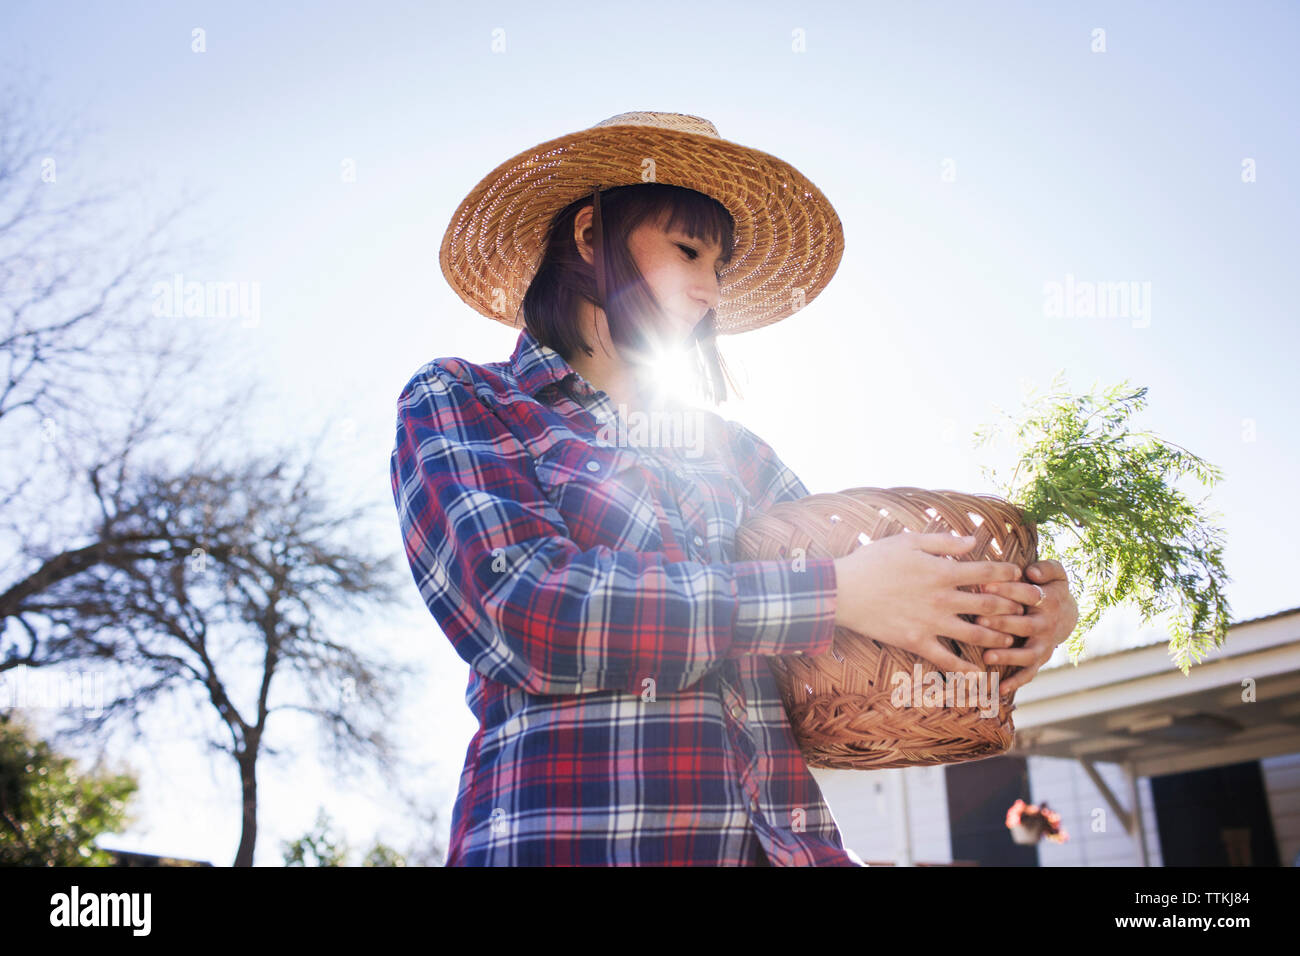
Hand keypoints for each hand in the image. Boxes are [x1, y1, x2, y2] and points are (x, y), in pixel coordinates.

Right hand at [832, 533, 1027, 679]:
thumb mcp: (908, 541)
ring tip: (1012, 639)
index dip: (1009, 573)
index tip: (1021, 575)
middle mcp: (944, 599)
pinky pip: (947, 660)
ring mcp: (932, 624)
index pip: (987, 571)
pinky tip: (980, 673)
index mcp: (943, 572)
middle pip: (990, 603)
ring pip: (977, 633)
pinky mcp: (917, 642)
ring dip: (999, 636)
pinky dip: (966, 669)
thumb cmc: (873, 561)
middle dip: (1016, 605)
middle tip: (1033, 609)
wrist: (843, 591)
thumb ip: (943, 542)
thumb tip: (973, 540)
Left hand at [973, 559, 1078, 695]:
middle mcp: (1046, 624)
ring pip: (1026, 653)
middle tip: (979, 620)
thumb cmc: (1048, 587)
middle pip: (1024, 625)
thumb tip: (1032, 571)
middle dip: (1002, 623)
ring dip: (1008, 656)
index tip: (984, 584)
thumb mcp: (1055, 572)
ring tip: (987, 656)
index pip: (1028, 594)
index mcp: (1048, 600)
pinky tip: (999, 689)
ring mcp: (1043, 644)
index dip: (1008, 589)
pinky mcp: (1039, 660)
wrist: (1066, 613)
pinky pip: (1029, 674)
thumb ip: (1047, 567)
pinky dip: (1016, 682)